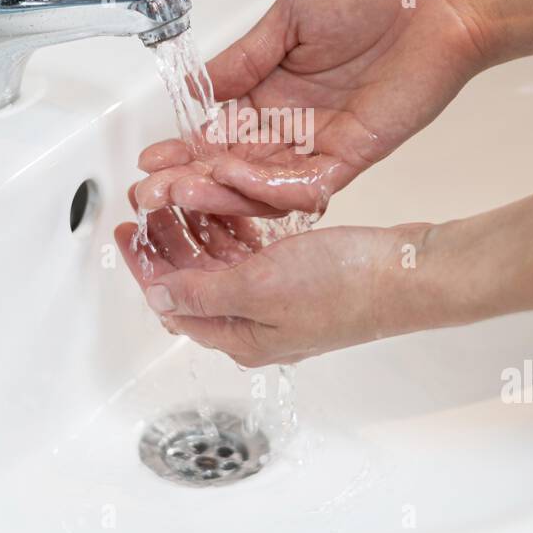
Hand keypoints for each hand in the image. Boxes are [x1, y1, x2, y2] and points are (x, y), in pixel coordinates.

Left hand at [114, 205, 434, 366]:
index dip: (145, 265)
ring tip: (178, 197)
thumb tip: (158, 298)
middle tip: (148, 204)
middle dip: (166, 242)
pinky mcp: (298, 275)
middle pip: (192, 281)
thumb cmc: (346, 287)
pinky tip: (224, 206)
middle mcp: (255, 322)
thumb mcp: (260, 286)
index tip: (127, 231)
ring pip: (219, 262)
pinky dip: (230, 227)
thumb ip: (204, 290)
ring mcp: (278, 298)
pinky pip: (249, 251)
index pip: (173, 302)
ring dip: (196, 230)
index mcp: (241, 336)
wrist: (406, 273)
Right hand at [134, 0, 496, 217]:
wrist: (437, 5)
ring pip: (261, 183)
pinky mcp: (352, 156)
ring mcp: (320, 143)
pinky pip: (306, 185)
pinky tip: (237, 181)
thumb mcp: (289, 18)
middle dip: (190, 180)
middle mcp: (292, 123)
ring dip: (220, 190)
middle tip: (152, 191)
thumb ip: (244, 58)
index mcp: (272, 89)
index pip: (218, 131)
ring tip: (183, 192)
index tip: (151, 159)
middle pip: (232, 166)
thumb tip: (199, 88)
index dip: (184, 148)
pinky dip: (271, 188)